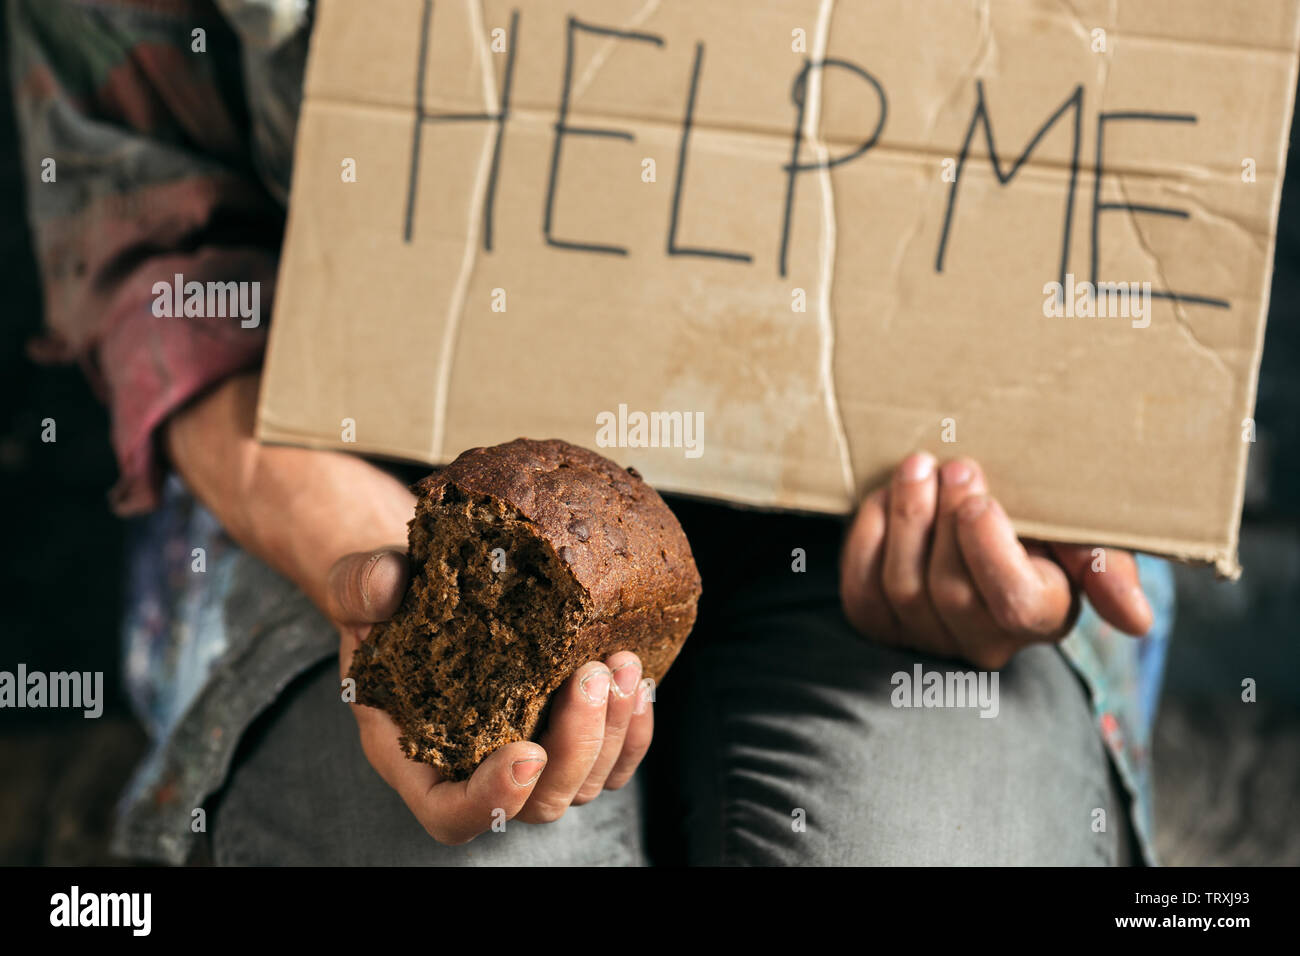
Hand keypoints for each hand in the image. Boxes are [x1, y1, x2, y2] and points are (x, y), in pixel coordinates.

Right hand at [330, 550, 653, 843]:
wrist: (422, 589)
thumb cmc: (385, 603)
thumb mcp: (358, 588)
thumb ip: (362, 588)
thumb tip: (388, 583)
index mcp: (416, 754)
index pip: (452, 812)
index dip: (492, 799)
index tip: (526, 753)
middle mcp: (476, 768)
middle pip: (538, 801)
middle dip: (575, 747)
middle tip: (590, 674)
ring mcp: (529, 754)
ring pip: (584, 783)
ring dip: (612, 732)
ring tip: (620, 661)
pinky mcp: (565, 730)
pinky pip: (613, 759)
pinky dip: (634, 730)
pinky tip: (638, 679)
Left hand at [839, 454, 1152, 669]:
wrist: (979, 508)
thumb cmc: (1039, 521)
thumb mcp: (1081, 531)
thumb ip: (1103, 565)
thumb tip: (1137, 620)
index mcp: (1044, 617)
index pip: (1014, 604)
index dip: (990, 553)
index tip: (982, 501)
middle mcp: (986, 641)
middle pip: (950, 591)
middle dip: (944, 522)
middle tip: (953, 465)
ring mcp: (928, 636)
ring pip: (903, 588)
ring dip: (906, 519)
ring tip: (918, 468)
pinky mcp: (882, 623)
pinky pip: (862, 592)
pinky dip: (868, 539)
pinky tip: (884, 501)